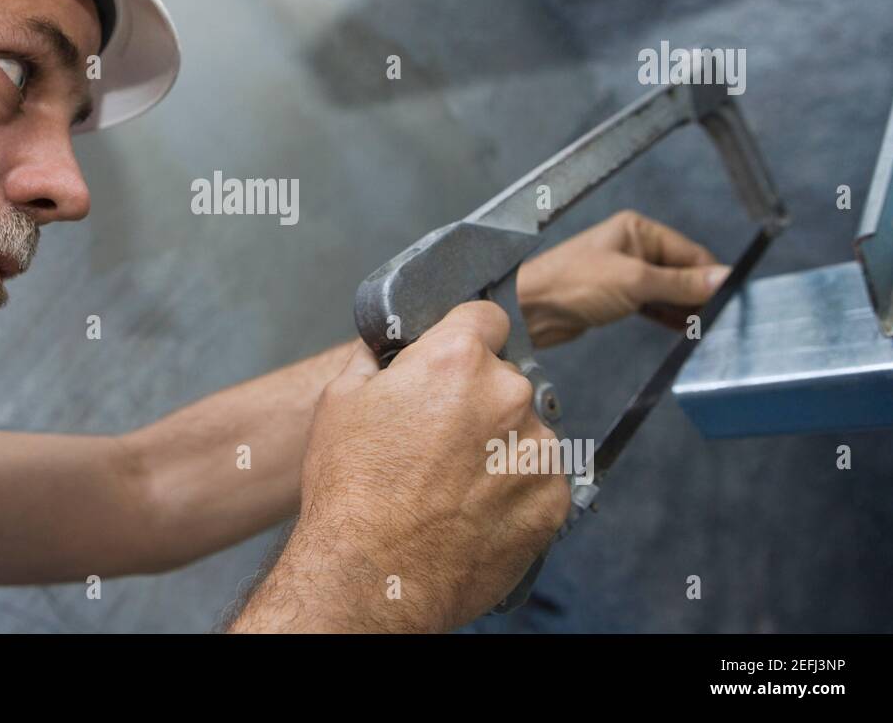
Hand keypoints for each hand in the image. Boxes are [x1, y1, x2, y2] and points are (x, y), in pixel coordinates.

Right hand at [231, 301, 568, 632]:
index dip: (464, 334)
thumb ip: (372, 359)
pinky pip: (539, 478)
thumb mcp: (339, 400)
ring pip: (523, 430)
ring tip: (451, 483)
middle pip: (503, 377)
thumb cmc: (350, 489)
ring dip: (498, 445)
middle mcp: (507, 394)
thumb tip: (383, 347)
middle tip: (436, 437)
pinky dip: (514, 489)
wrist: (372, 574)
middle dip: (475, 398)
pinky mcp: (553, 499)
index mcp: (456, 359)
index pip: (485, 317)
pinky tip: (472, 508)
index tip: (453, 358)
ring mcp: (535, 449)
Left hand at [516, 209, 728, 347]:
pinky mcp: (616, 297)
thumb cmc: (570, 284)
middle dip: (700, 294)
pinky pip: (653, 305)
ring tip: (706, 328)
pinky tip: (684, 330)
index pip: (689, 252)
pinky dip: (668, 316)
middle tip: (722, 318)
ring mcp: (624, 273)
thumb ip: (681, 283)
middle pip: (682, 271)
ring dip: (686, 308)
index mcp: (637, 230)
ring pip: (668, 291)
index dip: (712, 276)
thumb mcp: (635, 281)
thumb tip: (722, 278)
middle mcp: (632, 247)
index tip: (734, 298)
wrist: (532, 310)